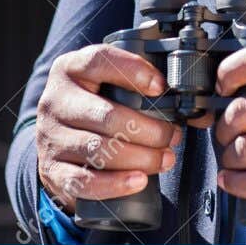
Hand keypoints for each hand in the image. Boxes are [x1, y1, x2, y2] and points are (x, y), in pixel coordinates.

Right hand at [36, 44, 181, 208]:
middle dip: (148, 130)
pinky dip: (115, 184)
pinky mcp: (52, 170)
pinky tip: (139, 180)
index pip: (99, 60)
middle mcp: (55, 101)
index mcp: (70, 69)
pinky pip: (84, 181)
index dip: (133, 71)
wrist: (55, 142)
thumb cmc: (92, 109)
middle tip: (170, 136)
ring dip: (140, 158)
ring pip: (98, 150)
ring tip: (163, 159)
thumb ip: (136, 86)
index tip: (161, 86)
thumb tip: (194, 111)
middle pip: (106, 115)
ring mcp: (51, 137)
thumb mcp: (103, 85)